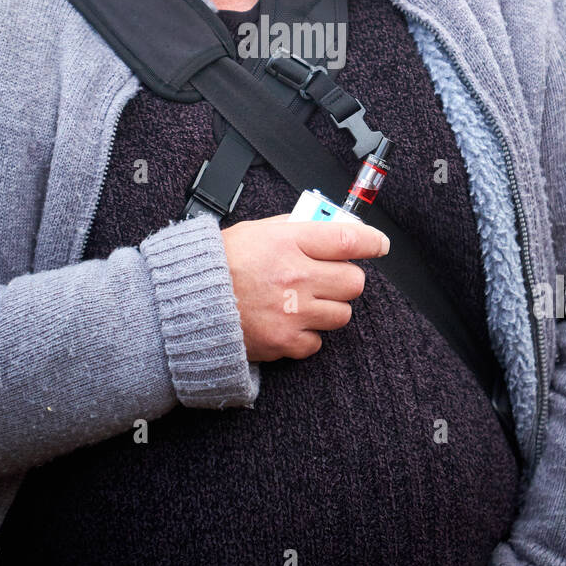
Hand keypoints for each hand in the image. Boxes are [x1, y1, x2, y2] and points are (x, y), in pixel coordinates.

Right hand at [220, 212, 389, 362]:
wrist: (186, 304)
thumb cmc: (218, 265)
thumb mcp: (255, 231)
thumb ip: (294, 228)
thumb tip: (327, 224)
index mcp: (287, 242)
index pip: (347, 238)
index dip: (371, 241)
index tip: (378, 244)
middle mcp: (294, 276)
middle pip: (354, 281)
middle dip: (345, 279)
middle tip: (328, 278)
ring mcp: (291, 311)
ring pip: (342, 313)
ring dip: (328, 308)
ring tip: (305, 302)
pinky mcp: (284, 341)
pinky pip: (317, 341)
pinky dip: (307, 335)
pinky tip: (288, 322)